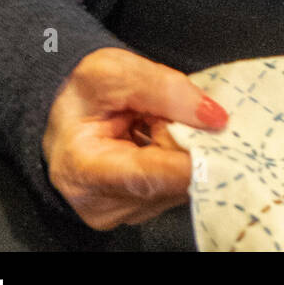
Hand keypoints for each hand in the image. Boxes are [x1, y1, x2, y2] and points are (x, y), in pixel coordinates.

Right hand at [42, 46, 228, 230]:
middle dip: (184, 142)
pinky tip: (155, 140)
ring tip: (154, 124)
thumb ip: (166, 89)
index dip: (194, 155)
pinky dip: (175, 159)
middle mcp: (100, 205)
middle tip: (163, 113)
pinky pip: (174, 187)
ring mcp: (117, 213)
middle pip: (172, 181)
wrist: (62, 106)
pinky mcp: (133, 210)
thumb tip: (215, 118)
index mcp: (84, 170)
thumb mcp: (118, 71)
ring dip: (180, 150)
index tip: (221, 130)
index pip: (154, 176)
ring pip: (179, 185)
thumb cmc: (84, 90)